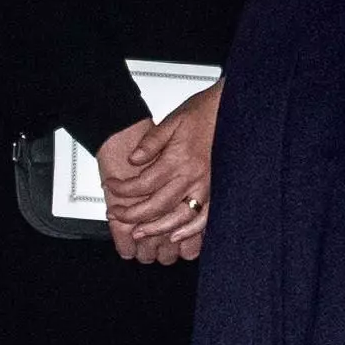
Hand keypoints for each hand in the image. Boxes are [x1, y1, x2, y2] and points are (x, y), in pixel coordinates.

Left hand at [102, 85, 217, 265]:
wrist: (232, 109)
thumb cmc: (204, 112)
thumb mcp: (172, 120)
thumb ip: (151, 142)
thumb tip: (133, 159)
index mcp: (178, 160)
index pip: (143, 184)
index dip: (123, 189)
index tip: (112, 186)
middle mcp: (192, 177)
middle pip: (157, 206)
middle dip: (133, 215)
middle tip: (118, 215)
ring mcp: (207, 187)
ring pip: (179, 218)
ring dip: (157, 229)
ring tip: (140, 232)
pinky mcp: (217, 192)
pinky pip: (204, 218)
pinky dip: (190, 231)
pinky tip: (176, 236)